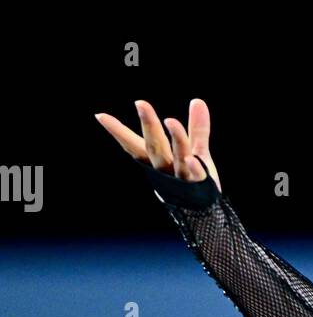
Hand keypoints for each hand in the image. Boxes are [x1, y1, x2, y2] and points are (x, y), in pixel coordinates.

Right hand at [94, 98, 221, 191]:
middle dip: (148, 125)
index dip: (118, 131)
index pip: (135, 144)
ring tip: (170, 120)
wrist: (208, 216)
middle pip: (154, 146)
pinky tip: (192, 158)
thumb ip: (197, 128)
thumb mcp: (197, 151)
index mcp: (158, 160)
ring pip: (176, 156)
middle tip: (140, 103)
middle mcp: (165, 169)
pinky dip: (192, 167)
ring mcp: (181, 178)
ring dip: (174, 139)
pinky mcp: (199, 185)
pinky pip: (194, 174)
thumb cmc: (196, 184)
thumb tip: (198, 100)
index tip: (100, 116)